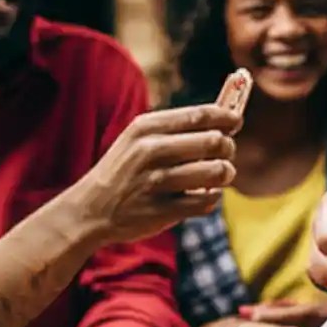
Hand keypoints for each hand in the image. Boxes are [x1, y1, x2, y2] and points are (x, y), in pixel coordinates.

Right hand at [66, 105, 242, 244]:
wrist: (89, 210)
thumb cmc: (126, 170)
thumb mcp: (140, 139)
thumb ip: (179, 127)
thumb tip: (227, 116)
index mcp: (146, 128)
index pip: (200, 115)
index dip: (227, 117)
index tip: (236, 122)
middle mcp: (149, 151)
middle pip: (214, 141)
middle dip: (228, 148)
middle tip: (225, 155)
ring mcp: (154, 182)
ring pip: (216, 172)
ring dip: (225, 174)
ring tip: (220, 176)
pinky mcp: (161, 211)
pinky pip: (206, 201)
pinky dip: (211, 199)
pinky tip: (201, 196)